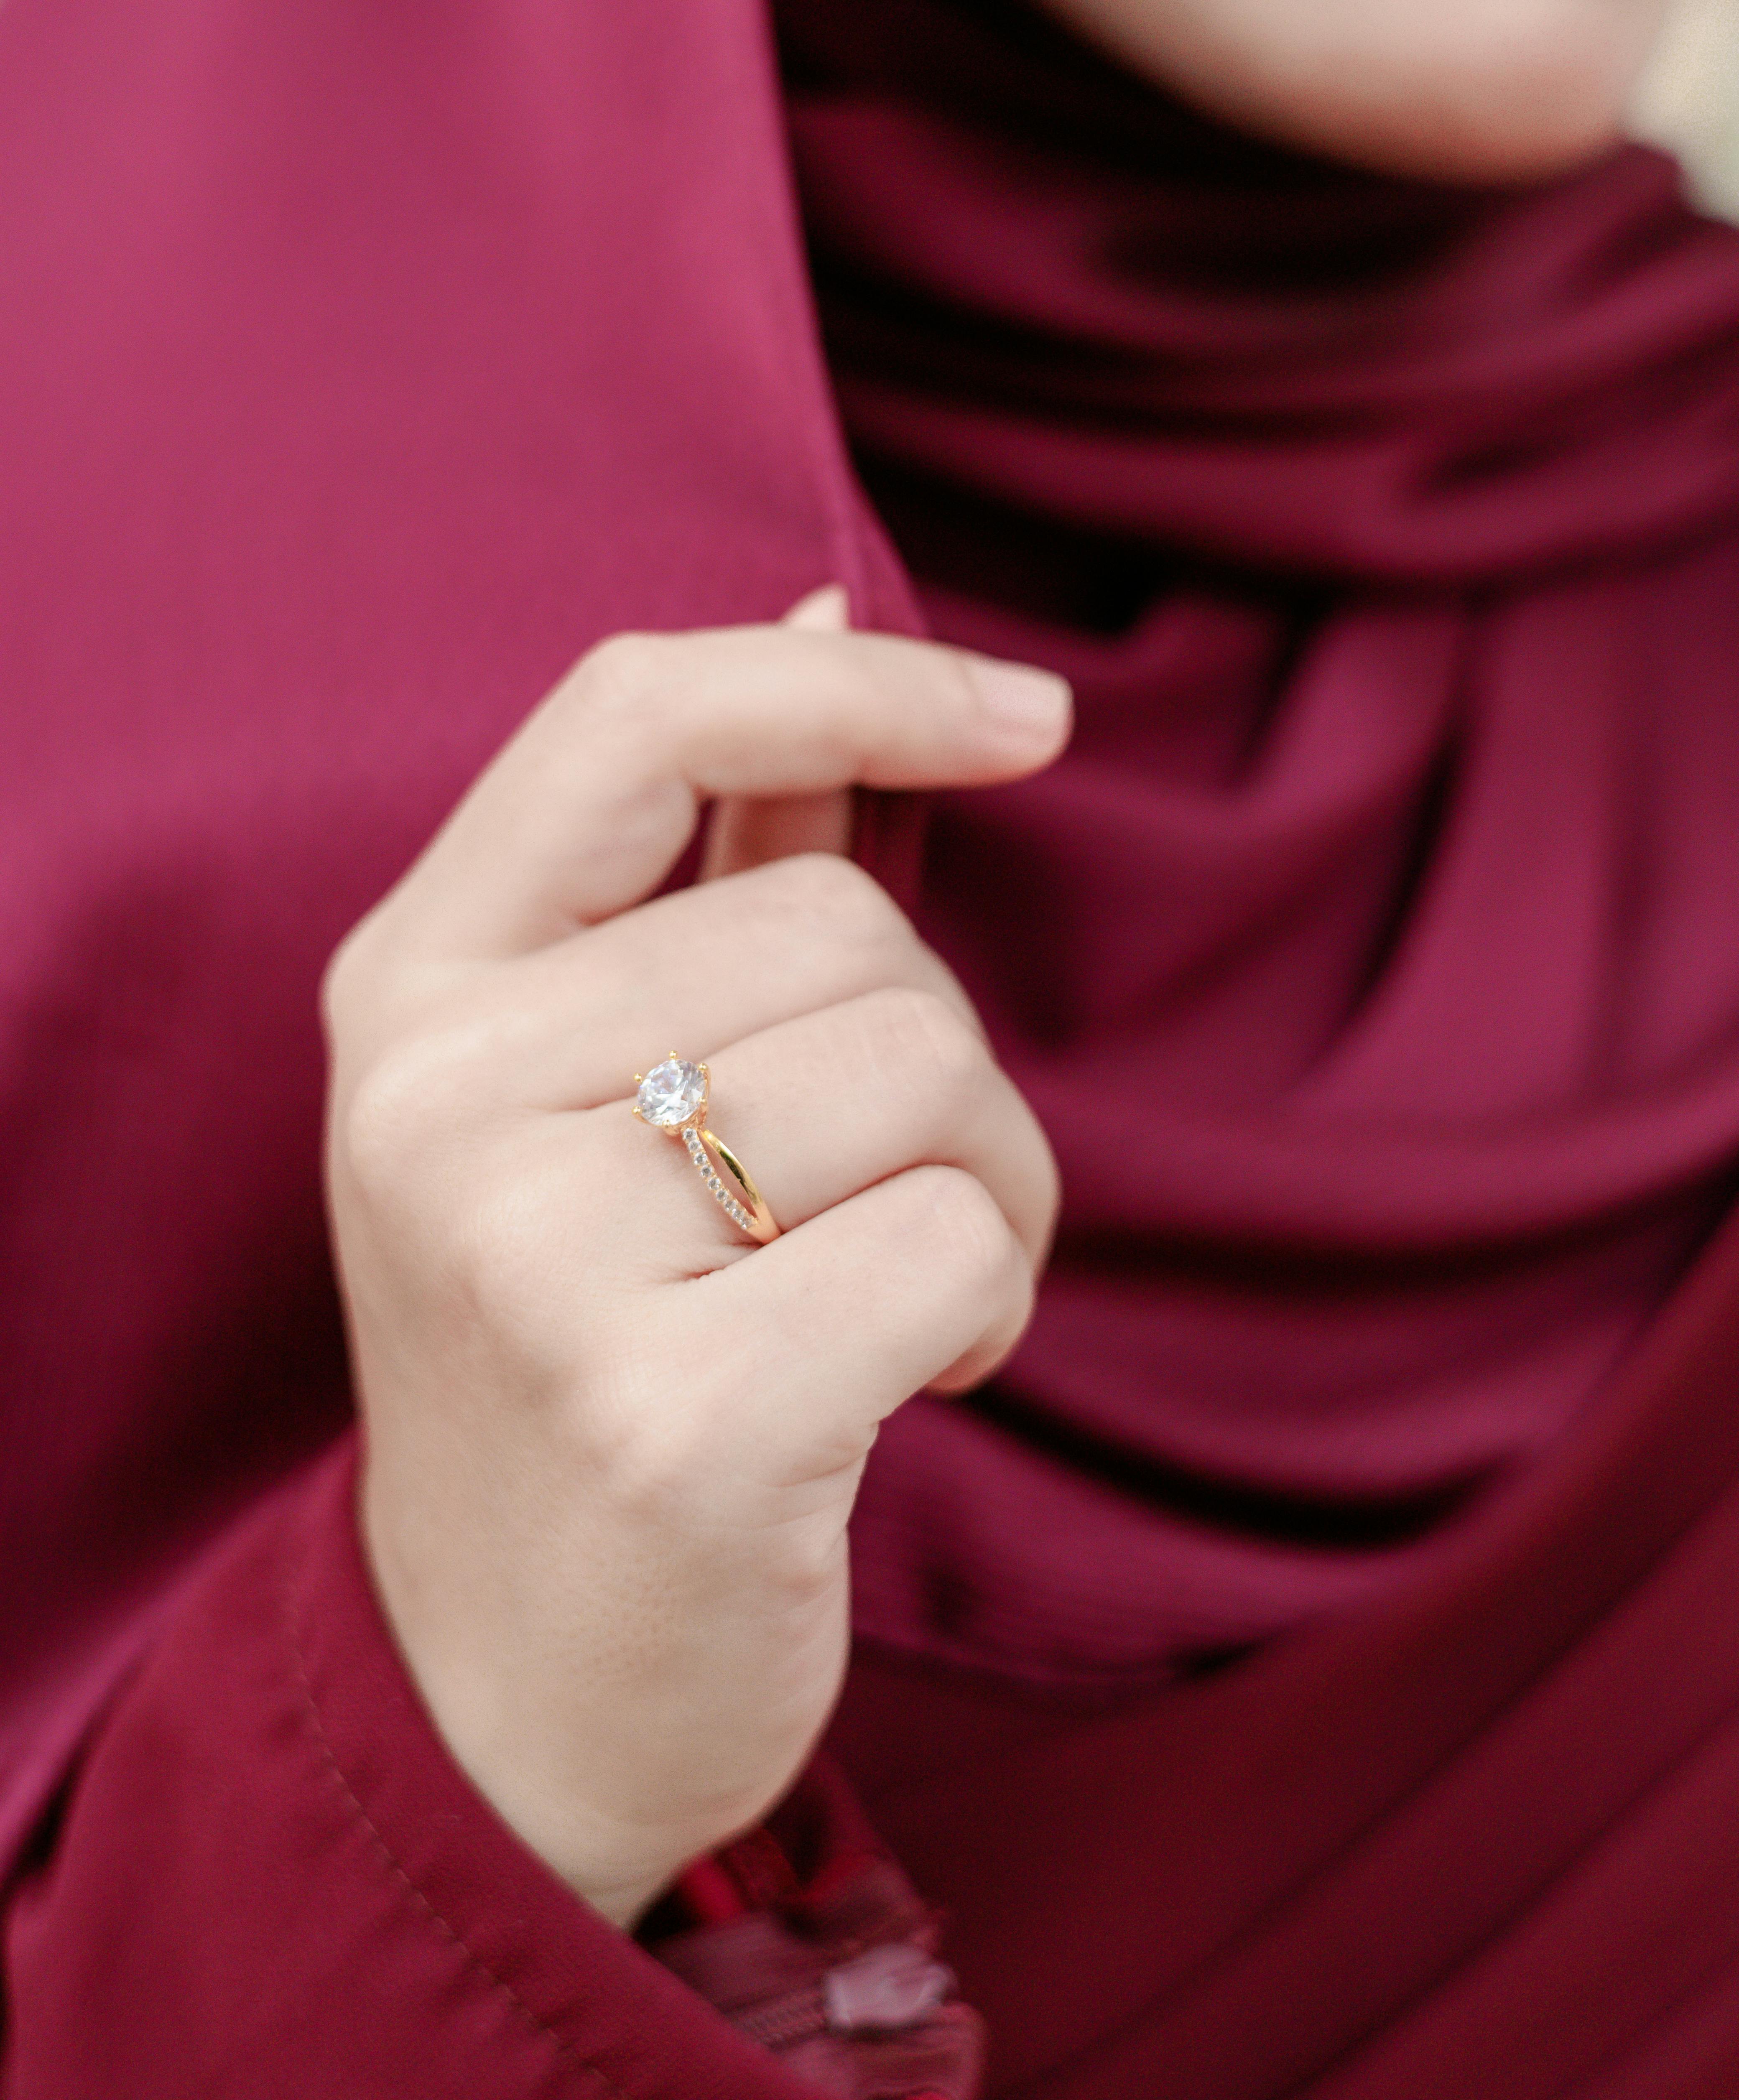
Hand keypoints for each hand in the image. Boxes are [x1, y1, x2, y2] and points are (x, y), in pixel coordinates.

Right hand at [322, 594, 1070, 1926]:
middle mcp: (437, 1097)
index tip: (1029, 718)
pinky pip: (961, 1243)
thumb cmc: (588, 1343)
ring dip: (986, 1188)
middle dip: (941, 1059)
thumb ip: (706, 857)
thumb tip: (822, 612)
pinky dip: (986, 1313)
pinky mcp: (669, 1414)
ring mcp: (534, 1254)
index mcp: (412, 987)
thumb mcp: (593, 1087)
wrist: (502, 1690)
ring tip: (885, 1296)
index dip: (855, 682)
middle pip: (846, 928)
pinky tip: (899, 1387)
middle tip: (879, 1200)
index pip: (634, 713)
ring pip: (927, 1075)